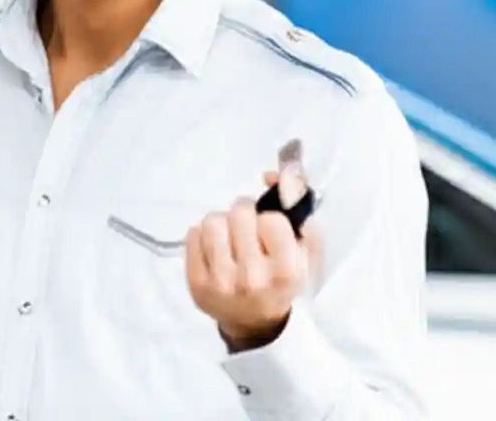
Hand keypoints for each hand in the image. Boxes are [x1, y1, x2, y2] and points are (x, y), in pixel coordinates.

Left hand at [185, 172, 322, 351]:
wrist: (255, 323)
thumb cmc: (281, 281)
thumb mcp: (302, 251)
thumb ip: (297, 208)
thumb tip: (271, 173)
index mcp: (285, 272)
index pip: (271, 219)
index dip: (269, 219)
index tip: (268, 232)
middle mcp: (252, 278)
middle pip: (239, 213)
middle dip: (245, 214)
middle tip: (247, 230)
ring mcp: (221, 282)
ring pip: (213, 220)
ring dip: (222, 223)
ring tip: (230, 239)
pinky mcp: (196, 283)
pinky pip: (192, 234)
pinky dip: (203, 236)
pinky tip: (215, 250)